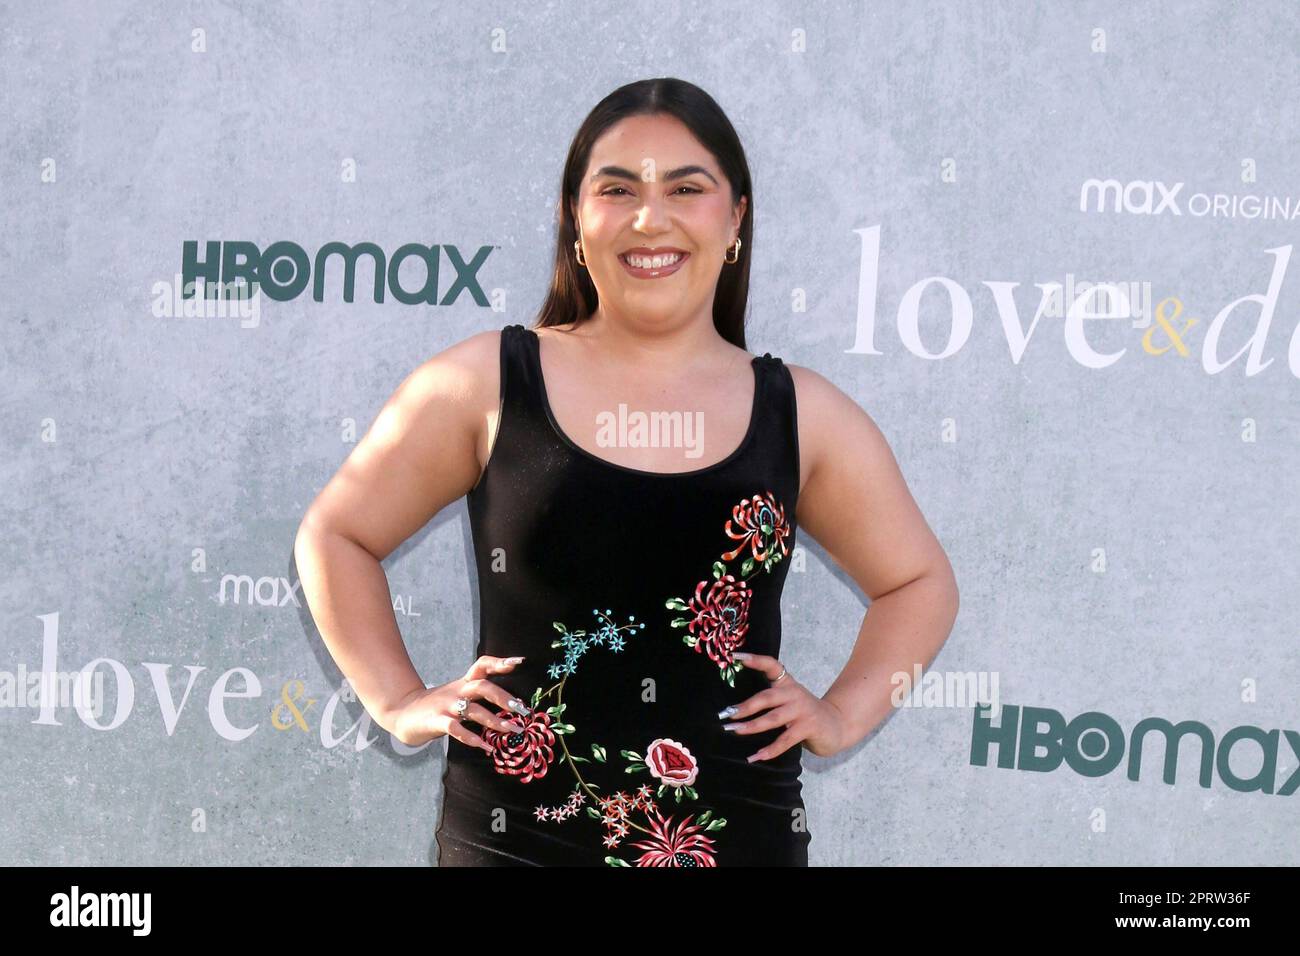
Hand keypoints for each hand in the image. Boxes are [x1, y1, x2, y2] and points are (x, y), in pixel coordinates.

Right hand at [392, 655, 531, 748]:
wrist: (402, 713)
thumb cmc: (437, 705)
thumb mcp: (457, 693)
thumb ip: (478, 694)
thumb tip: (511, 703)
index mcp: (463, 682)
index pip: (482, 665)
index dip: (499, 662)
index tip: (519, 662)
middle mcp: (457, 691)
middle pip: (483, 686)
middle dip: (504, 697)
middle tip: (522, 710)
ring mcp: (446, 706)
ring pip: (474, 710)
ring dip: (495, 721)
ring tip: (512, 730)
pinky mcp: (436, 722)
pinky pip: (456, 729)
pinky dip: (473, 738)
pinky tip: (486, 747)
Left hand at [721, 652, 845, 759]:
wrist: (837, 725)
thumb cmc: (804, 714)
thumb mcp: (789, 699)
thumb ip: (770, 699)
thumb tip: (736, 710)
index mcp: (788, 684)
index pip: (772, 665)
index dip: (755, 660)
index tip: (735, 656)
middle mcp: (794, 693)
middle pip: (767, 697)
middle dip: (745, 706)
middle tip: (726, 714)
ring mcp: (802, 710)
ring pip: (773, 719)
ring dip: (752, 726)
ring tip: (736, 731)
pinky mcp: (808, 727)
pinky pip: (785, 740)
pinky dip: (769, 750)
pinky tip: (756, 756)